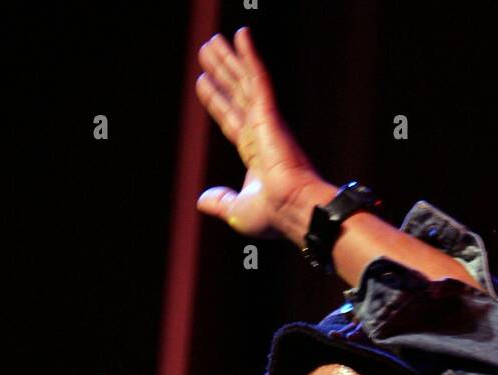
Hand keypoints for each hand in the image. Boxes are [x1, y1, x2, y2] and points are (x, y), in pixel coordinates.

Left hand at [195, 27, 321, 237]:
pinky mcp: (270, 115)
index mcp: (255, 154)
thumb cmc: (274, 216)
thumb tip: (203, 200)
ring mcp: (266, 122)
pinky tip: (240, 35)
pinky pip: (257, 79)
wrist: (294, 210)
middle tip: (207, 51)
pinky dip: (250, 56)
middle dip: (221, 73)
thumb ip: (221, 202)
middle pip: (236, 95)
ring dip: (228, 60)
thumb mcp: (238, 211)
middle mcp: (260, 134)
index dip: (216, 101)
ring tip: (211, 41)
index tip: (204, 83)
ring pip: (243, 82)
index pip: (231, 120)